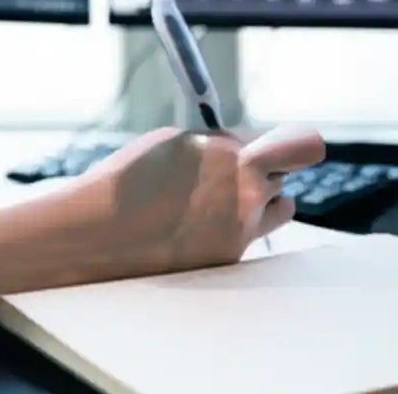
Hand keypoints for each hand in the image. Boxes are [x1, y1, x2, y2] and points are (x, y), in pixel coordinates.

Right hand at [0, 126, 324, 294]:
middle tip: (237, 170)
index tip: (292, 143)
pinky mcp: (230, 257)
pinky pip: (250, 235)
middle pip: (285, 174)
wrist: (98, 234)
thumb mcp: (175, 143)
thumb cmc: (129, 181)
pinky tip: (198, 226)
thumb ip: (217, 144)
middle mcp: (247, 191)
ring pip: (279, 208)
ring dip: (262, 200)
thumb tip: (238, 146)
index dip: (294, 141)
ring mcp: (241, 228)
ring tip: (223, 199)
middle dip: (266, 168)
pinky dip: (234, 228)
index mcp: (234, 152)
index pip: (299, 144)